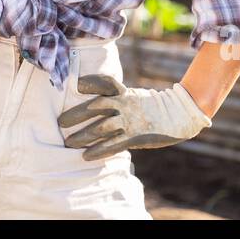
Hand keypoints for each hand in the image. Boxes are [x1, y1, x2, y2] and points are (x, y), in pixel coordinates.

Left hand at [57, 76, 212, 161]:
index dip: (91, 82)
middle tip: (60, 122)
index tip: (76, 84)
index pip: (106, 83)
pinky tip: (86, 156)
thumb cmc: (153, 107)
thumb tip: (94, 100)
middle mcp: (125, 105)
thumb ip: (117, 98)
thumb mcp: (134, 96)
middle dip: (77, 114)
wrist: (179, 116)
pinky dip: (98, 150)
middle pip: (97, 106)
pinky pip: (114, 144)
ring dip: (83, 135)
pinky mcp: (136, 136)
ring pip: (102, 127)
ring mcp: (130, 121)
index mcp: (125, 93)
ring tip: (68, 143)